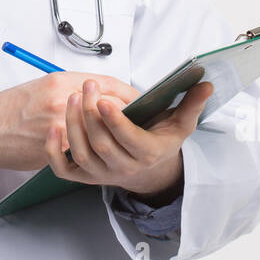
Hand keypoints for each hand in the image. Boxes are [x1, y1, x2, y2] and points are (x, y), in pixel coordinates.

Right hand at [0, 73, 141, 171]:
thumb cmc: (12, 108)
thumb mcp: (43, 86)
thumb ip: (70, 88)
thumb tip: (98, 94)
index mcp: (61, 80)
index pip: (107, 82)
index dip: (127, 91)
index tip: (140, 97)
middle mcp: (64, 98)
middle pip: (110, 102)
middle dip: (130, 110)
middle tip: (144, 116)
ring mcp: (63, 122)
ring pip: (103, 125)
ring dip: (117, 130)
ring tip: (128, 133)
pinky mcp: (59, 144)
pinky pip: (89, 145)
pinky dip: (100, 146)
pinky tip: (106, 149)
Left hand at [45, 79, 214, 199]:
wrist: (148, 169)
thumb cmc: (161, 139)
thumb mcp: (180, 124)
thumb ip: (192, 104)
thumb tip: (206, 83)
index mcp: (146, 154)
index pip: (129, 140)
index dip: (115, 121)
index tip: (104, 99)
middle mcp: (122, 168)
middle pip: (101, 144)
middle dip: (90, 115)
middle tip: (87, 88)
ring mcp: (101, 174)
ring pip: (81, 153)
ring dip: (73, 125)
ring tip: (72, 98)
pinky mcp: (83, 176)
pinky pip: (63, 169)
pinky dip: (54, 151)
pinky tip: (53, 127)